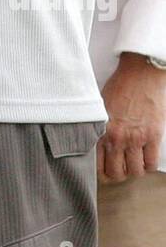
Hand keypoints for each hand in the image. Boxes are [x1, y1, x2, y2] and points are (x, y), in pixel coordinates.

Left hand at [97, 52, 165, 182]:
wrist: (140, 73)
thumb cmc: (120, 86)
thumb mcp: (100, 107)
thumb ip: (98, 127)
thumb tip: (94, 144)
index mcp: (101, 130)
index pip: (98, 165)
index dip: (103, 172)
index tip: (107, 169)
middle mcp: (117, 138)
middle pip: (116, 173)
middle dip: (119, 173)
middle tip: (122, 166)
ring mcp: (136, 139)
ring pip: (135, 171)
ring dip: (135, 169)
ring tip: (134, 160)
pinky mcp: (153, 136)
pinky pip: (151, 163)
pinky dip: (149, 165)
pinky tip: (146, 156)